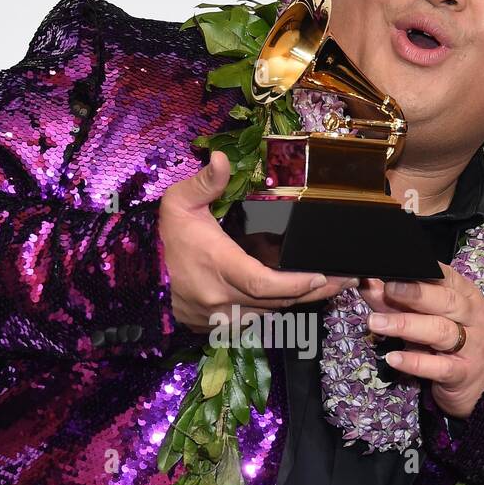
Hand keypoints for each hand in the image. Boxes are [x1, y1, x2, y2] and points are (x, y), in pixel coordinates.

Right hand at [158, 151, 356, 331]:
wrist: (137, 277)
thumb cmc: (163, 238)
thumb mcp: (179, 202)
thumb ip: (204, 182)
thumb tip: (221, 157)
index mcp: (218, 266)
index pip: (265, 284)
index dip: (298, 284)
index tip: (325, 276)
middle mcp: (221, 299)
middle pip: (277, 303)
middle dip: (314, 293)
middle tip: (346, 281)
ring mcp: (219, 318)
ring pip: (269, 314)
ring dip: (296, 301)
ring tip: (327, 286)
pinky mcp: (217, 327)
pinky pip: (254, 320)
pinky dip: (272, 308)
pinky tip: (290, 295)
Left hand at [359, 264, 483, 418]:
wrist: (481, 386)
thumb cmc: (452, 344)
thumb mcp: (429, 319)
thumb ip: (400, 303)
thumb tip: (369, 286)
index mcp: (467, 297)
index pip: (446, 277)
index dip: (421, 272)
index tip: (395, 269)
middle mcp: (473, 318)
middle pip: (446, 301)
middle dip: (414, 294)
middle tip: (386, 289)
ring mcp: (471, 346)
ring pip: (439, 331)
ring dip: (405, 325)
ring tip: (376, 322)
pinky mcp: (462, 374)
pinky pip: (438, 367)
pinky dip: (414, 362)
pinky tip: (393, 358)